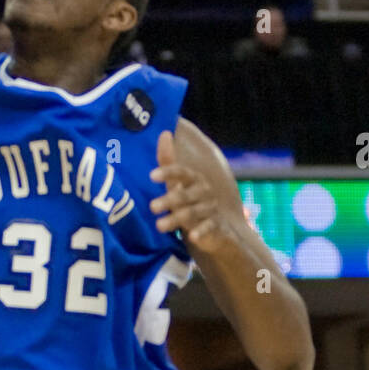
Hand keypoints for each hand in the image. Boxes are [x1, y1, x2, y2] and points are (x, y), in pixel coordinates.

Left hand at [149, 129, 239, 253]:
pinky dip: (202, 231)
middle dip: (169, 200)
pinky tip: (193, 237)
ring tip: (159, 226)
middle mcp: (204, 191)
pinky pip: (209, 227)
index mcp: (194, 178)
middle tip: (151, 206)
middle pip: (185, 195)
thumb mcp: (178, 183)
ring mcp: (211, 208)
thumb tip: (164, 132)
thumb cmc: (190, 200)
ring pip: (193, 212)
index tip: (151, 176)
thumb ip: (169, 162)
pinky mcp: (217, 225)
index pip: (181, 172)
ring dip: (176, 219)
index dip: (168, 172)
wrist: (216, 226)